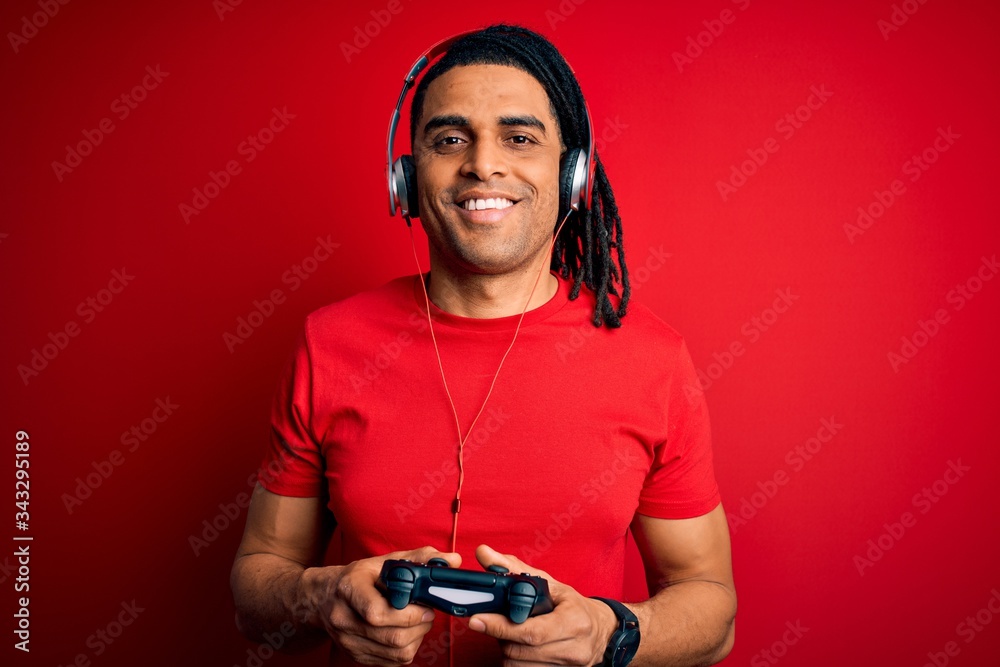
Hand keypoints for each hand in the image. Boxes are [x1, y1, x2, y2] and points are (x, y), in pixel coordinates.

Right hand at [307, 545, 461, 665]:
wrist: (324, 599)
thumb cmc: (359, 578)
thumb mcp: (385, 561)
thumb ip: (420, 559)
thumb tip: (453, 560)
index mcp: (349, 589)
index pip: (378, 613)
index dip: (409, 614)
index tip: (425, 606)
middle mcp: (344, 619)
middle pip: (391, 636)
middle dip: (420, 626)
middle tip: (428, 613)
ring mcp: (348, 642)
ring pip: (395, 653)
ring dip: (417, 638)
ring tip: (418, 622)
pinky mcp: (356, 656)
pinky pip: (392, 662)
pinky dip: (406, 649)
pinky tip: (406, 632)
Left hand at [467, 545, 618, 665]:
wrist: (604, 632)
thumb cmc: (574, 607)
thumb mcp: (550, 583)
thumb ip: (514, 568)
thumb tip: (484, 553)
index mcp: (573, 622)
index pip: (531, 632)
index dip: (501, 627)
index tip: (477, 619)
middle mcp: (572, 649)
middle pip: (518, 650)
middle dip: (499, 634)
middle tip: (494, 620)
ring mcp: (566, 666)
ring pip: (517, 664)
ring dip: (505, 647)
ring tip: (511, 632)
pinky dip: (515, 659)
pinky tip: (519, 645)